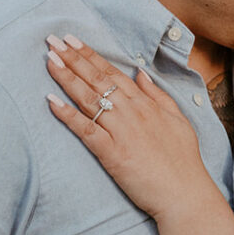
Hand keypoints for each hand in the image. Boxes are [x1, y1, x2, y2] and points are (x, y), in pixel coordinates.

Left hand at [45, 36, 218, 222]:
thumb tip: (141, 74)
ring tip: (48, 60)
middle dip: (72, 58)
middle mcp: (131, 112)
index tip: (72, 40)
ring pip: (88, 98)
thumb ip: (158, 96)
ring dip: (66, 78)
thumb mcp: (178, 120)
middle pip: (97, 79)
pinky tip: (50, 101)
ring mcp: (121, 131)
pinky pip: (85, 129)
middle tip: (52, 40)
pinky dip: (67, 115)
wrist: (185, 194)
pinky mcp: (111, 153)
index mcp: (146, 104)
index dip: (90, 55)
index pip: (112, 73)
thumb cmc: (184, 161)